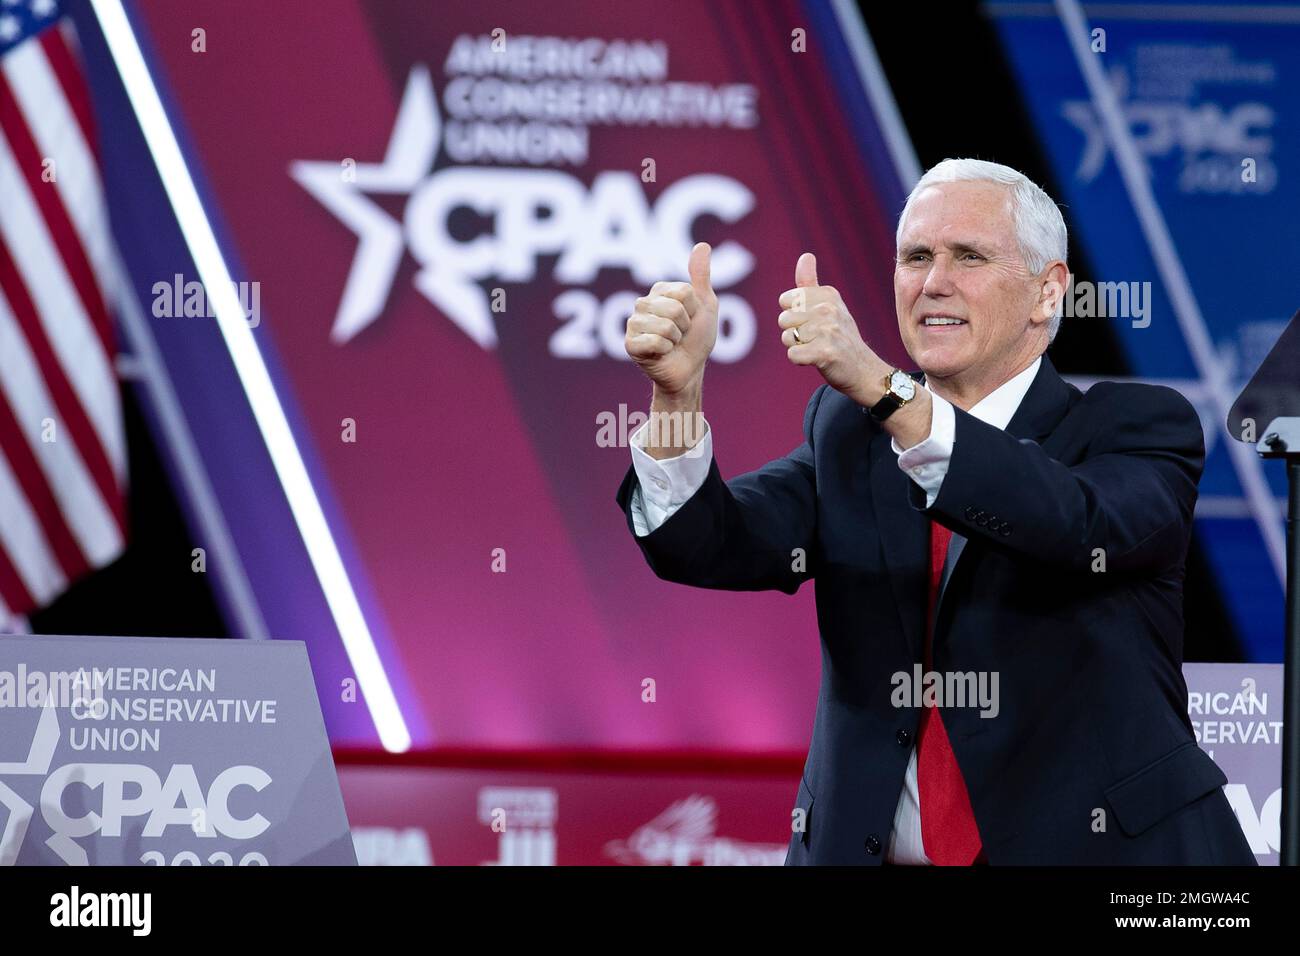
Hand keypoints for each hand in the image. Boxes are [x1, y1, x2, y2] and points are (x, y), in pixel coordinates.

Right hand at [625, 242, 718, 394]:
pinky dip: (665, 350)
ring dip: (675, 339)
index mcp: (660, 291)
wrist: (690, 370)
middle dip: (684, 326)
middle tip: (680, 335)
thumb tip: (703, 245)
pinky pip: (654, 341)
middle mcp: (643, 304)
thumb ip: (701, 276)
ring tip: (671, 344)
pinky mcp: (629, 344)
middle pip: (674, 308)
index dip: (694, 310)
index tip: (690, 320)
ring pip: (665, 325)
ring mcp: (634, 323)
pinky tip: (661, 353)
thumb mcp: (706, 305)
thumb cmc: (697, 339)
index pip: (684, 292)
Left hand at [778, 253, 887, 405]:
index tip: (812, 321)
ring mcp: (828, 331)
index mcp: (828, 295)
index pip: (786, 300)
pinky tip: (816, 359)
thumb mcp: (829, 305)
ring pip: (787, 337)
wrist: (863, 369)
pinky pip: (792, 354)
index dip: (793, 314)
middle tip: (815, 338)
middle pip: (783, 319)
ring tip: (816, 347)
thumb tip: (805, 255)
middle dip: (794, 332)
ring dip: (797, 347)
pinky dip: (800, 360)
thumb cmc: (840, 336)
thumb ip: (810, 282)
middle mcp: (829, 309)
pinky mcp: (825, 353)